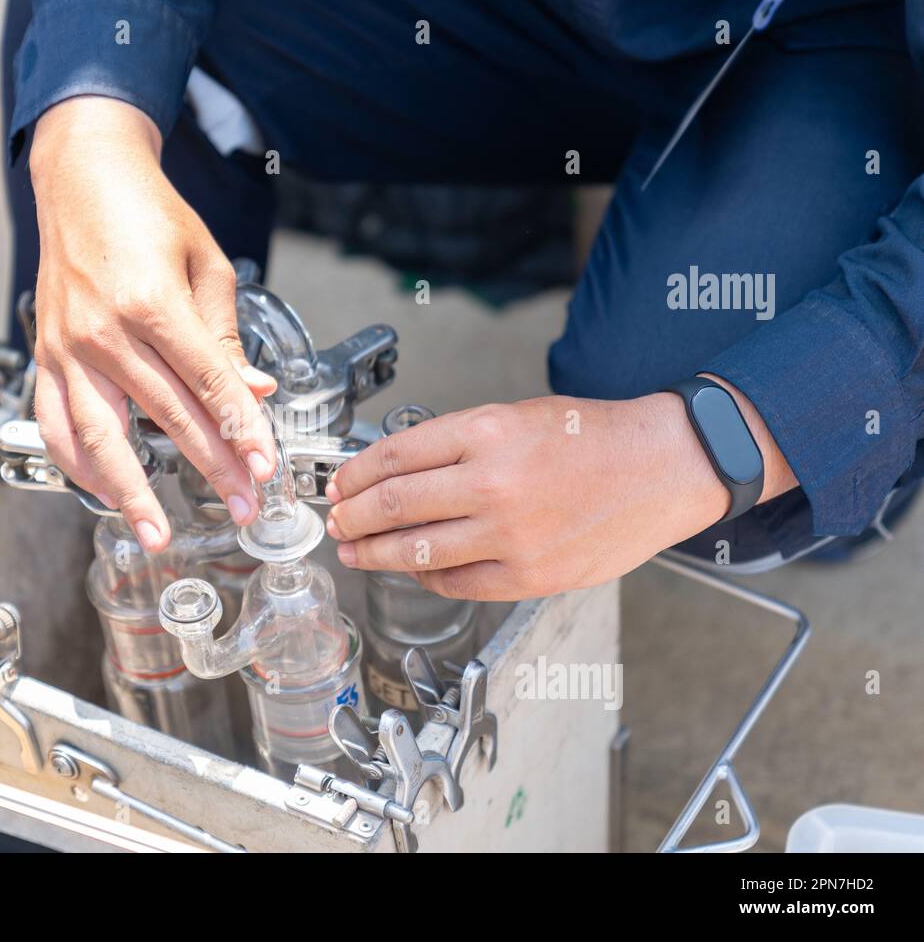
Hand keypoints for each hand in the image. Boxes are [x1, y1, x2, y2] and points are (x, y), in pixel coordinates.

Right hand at [28, 97, 276, 551]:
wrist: (82, 175)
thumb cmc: (148, 213)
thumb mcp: (205, 265)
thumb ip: (225, 339)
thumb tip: (255, 394)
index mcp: (151, 303)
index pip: (207, 384)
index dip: (241, 430)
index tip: (266, 467)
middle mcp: (104, 331)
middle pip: (166, 418)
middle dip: (211, 468)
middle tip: (244, 506)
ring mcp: (68, 348)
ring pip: (101, 436)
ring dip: (132, 492)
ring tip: (157, 534)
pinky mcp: (46, 356)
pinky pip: (55, 424)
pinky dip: (76, 465)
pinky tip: (102, 492)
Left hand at [324, 386, 795, 600]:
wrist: (663, 466)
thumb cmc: (591, 437)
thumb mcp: (515, 416)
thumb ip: (456, 443)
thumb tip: (393, 473)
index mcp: (486, 432)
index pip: (393, 456)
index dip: (353, 475)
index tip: (338, 485)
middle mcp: (494, 482)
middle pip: (393, 506)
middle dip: (352, 517)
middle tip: (335, 522)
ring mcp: (512, 534)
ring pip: (416, 552)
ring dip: (374, 554)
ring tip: (356, 551)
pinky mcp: (531, 574)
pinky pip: (457, 583)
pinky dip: (426, 578)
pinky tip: (414, 570)